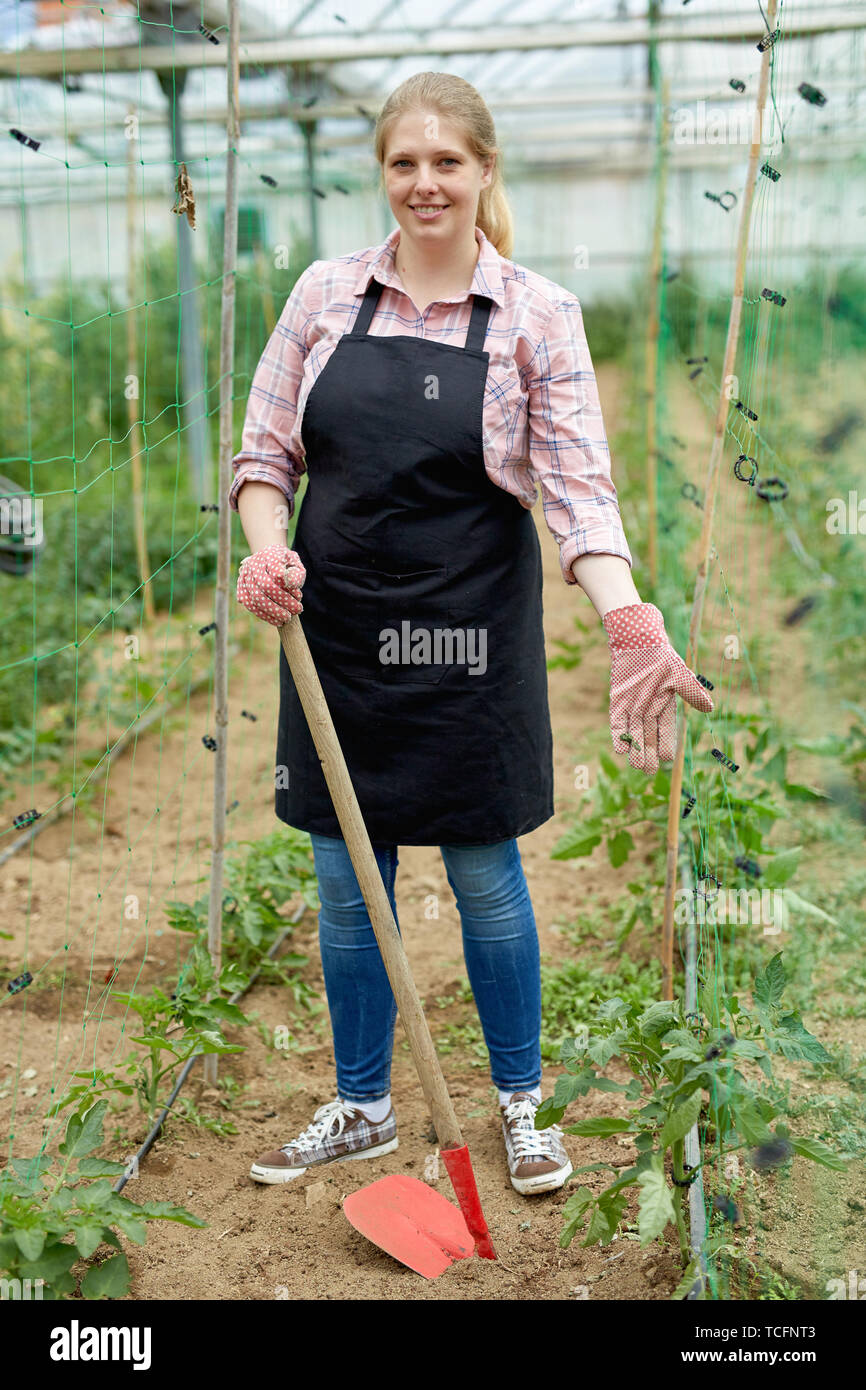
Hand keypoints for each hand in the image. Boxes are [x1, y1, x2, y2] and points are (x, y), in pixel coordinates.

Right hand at [236, 544, 304, 625]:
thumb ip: (297, 573)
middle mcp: (254, 564)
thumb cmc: (285, 563)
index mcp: (269, 555)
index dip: (287, 587)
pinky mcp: (241, 586)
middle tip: (295, 612)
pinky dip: (262, 614)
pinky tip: (275, 620)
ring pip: (255, 598)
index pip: (277, 571)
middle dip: (282, 603)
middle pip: (266, 587)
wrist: (268, 556)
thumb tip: (292, 584)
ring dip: (272, 612)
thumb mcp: (296, 563)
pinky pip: (249, 604)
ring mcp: (245, 575)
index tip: (299, 596)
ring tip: (285, 620)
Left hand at [602, 602, 713, 775]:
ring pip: (634, 734)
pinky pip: (617, 723)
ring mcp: (631, 707)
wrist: (639, 643)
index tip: (668, 759)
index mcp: (664, 706)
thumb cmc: (663, 658)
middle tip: (650, 771)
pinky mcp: (617, 703)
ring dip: (635, 750)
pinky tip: (620, 749)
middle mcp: (648, 710)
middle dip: (650, 754)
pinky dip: (618, 736)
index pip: (666, 731)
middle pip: (649, 737)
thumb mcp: (680, 676)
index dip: (666, 744)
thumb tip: (710, 708)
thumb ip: (692, 693)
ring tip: (637, 766)